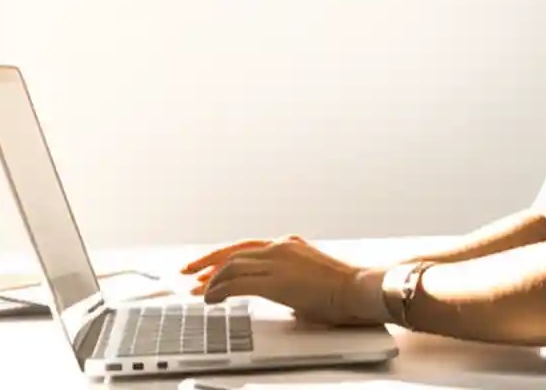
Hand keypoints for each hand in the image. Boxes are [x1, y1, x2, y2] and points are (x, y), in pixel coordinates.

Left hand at [180, 235, 388, 325]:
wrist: (356, 288)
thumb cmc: (342, 289)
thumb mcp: (310, 278)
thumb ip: (290, 280)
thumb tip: (285, 297)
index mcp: (288, 244)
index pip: (247, 248)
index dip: (224, 258)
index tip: (209, 268)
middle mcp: (279, 247)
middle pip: (233, 251)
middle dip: (207, 262)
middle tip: (189, 271)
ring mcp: (276, 261)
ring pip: (231, 266)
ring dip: (211, 280)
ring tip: (198, 292)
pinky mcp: (274, 279)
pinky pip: (237, 283)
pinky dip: (219, 291)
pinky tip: (210, 299)